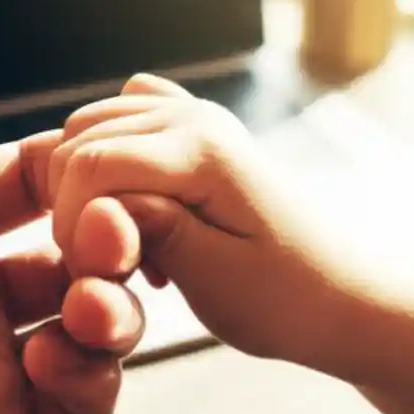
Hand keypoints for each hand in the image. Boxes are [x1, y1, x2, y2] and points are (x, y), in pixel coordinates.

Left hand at [0, 34, 145, 413]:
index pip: (26, 185)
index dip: (70, 169)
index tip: (103, 156)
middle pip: (72, 254)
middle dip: (108, 232)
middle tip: (108, 225)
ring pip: (92, 326)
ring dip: (114, 301)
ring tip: (91, 290)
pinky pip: (80, 404)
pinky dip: (94, 372)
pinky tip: (54, 347)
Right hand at [47, 74, 350, 365]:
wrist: (341, 297)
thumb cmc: (285, 301)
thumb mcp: (216, 281)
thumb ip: (152, 230)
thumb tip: (92, 201)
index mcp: (204, 149)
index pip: (89, 164)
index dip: (71, 224)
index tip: (100, 277)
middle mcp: (196, 115)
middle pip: (80, 141)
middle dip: (75, 208)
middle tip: (120, 268)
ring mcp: (195, 113)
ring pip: (88, 128)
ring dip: (88, 189)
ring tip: (131, 246)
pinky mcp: (193, 126)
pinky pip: (118, 120)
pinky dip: (106, 162)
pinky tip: (131, 208)